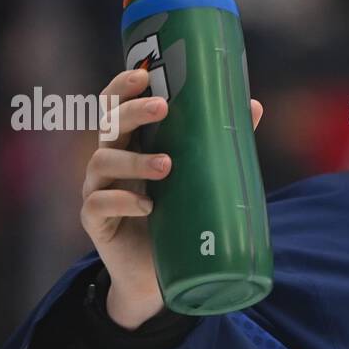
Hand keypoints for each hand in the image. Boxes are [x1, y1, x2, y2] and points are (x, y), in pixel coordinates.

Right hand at [79, 69, 262, 328]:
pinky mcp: (95, 222)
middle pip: (108, 126)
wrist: (157, 275)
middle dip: (133, 113)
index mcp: (130, 144)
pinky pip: (99, 204)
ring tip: (168, 165)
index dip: (123, 86)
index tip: (144, 73)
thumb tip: (254, 106)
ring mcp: (97, 190)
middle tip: (163, 108)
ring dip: (135, 160)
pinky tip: (148, 207)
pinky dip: (123, 202)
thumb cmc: (177, 217)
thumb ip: (218, 144)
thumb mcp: (197, 179)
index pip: (116, 106)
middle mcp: (108, 161)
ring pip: (104, 162)